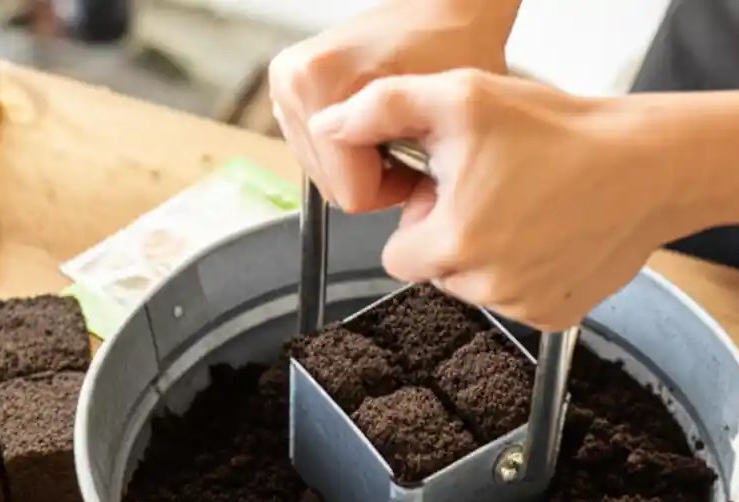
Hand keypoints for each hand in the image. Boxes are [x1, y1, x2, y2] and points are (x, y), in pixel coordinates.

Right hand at [268, 0, 518, 212]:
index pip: (348, 191)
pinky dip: (352, 149)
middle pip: (333, 186)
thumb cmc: (453, 42)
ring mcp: (285, 86)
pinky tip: (377, 125)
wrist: (443, 1)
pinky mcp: (289, 90)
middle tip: (412, 146)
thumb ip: (418, 170)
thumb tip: (407, 239)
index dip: (393, 187)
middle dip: (376, 177)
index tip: (421, 162)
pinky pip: (320, 152)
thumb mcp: (449, 111)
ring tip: (397, 132)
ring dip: (364, 164)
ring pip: (326, 174)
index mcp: (317, 84)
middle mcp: (291, 83)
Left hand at [308, 70, 700, 330]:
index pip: (397, 254)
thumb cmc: (559, 129)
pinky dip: (529, 272)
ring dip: (490, 254)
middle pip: (436, 271)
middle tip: (496, 190)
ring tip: (530, 206)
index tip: (456, 187)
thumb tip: (328, 126)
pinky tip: (554, 232)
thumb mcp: (461, 97)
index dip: (421, 216)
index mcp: (450, 245)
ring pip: (477, 287)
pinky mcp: (557, 316)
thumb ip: (381, 109)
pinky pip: (519, 299)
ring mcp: (523, 307)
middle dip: (452, 236)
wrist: (650, 164)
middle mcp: (484, 288)